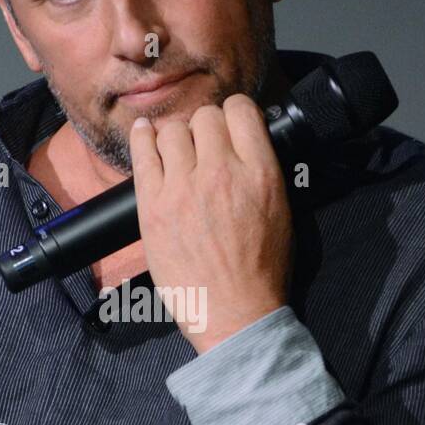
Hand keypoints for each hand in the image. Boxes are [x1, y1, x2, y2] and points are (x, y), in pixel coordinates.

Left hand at [129, 93, 294, 353]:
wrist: (234, 314)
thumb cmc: (261, 271)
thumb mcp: (282, 212)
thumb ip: (262, 170)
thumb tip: (242, 143)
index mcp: (260, 173)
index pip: (241, 110)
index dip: (233, 115)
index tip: (228, 127)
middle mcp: (221, 172)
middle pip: (205, 117)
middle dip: (205, 129)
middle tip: (204, 151)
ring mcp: (183, 188)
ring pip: (173, 130)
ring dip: (177, 138)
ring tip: (179, 155)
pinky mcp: (153, 206)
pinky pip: (142, 153)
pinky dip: (143, 138)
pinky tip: (145, 136)